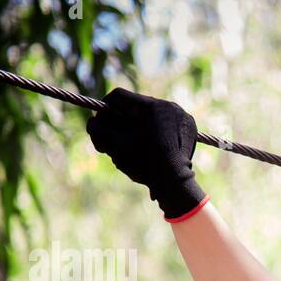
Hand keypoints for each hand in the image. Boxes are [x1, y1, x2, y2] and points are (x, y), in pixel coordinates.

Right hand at [86, 88, 207, 220]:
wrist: (176, 183)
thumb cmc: (144, 165)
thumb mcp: (114, 147)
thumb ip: (98, 130)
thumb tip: (92, 121)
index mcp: (150, 106)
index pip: (119, 97)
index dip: (105, 108)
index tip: (100, 121)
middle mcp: (168, 105)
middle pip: (136, 106)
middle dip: (122, 119)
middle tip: (113, 135)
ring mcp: (181, 115)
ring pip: (151, 114)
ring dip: (139, 124)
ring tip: (133, 142)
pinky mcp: (189, 125)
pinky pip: (167, 121)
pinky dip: (157, 129)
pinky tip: (152, 143)